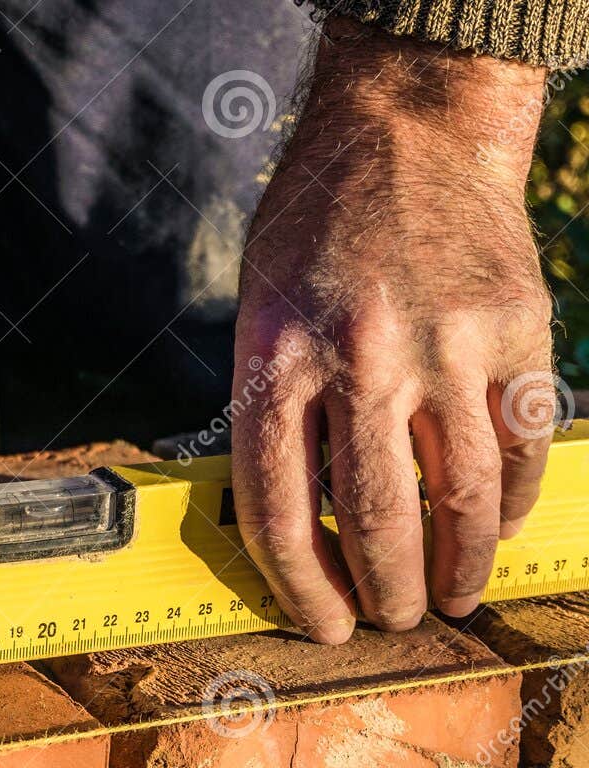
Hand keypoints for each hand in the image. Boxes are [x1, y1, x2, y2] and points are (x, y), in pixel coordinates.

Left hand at [231, 19, 556, 643]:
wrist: (404, 131)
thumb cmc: (312, 236)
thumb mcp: (256, 319)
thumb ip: (273, 414)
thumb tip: (298, 529)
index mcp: (276, 361)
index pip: (278, 511)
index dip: (301, 587)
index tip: (323, 626)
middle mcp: (360, 358)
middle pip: (375, 517)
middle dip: (388, 591)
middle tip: (397, 621)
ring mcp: (445, 343)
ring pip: (463, 495)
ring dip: (462, 564)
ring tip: (454, 596)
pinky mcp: (516, 327)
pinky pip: (521, 441)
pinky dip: (513, 498)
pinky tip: (499, 526)